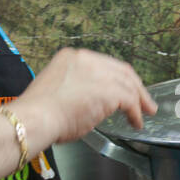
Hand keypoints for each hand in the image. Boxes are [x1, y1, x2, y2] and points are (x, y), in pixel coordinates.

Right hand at [20, 48, 156, 142]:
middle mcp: (87, 59)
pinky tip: (135, 122)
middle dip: (135, 86)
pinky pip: (130, 101)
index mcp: (72, 57)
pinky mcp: (109, 90)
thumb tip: (90, 102)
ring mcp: (100, 73)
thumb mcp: (57, 90)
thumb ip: (76, 88)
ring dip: (139, 100)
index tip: (124, 88)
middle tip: (143, 101)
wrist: (35, 118)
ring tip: (144, 113)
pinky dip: (135, 112)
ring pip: (128, 84)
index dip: (117, 78)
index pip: (104, 64)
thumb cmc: (39, 113)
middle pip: (120, 70)